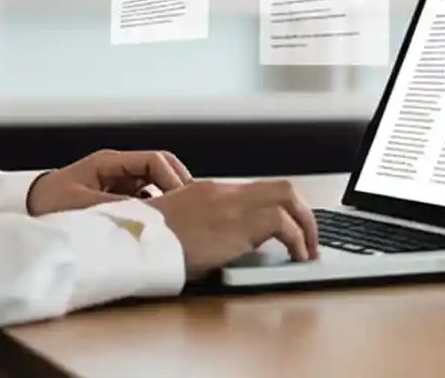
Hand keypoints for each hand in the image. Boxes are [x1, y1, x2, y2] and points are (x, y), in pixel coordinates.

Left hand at [26, 149, 193, 215]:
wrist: (24, 208)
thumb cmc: (47, 203)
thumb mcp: (82, 205)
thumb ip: (115, 208)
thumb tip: (147, 216)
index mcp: (110, 162)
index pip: (155, 160)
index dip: (172, 179)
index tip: (181, 201)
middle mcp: (118, 169)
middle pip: (162, 169)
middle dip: (178, 188)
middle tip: (190, 211)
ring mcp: (118, 183)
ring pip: (156, 185)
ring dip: (168, 201)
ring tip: (177, 222)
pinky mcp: (116, 198)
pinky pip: (145, 200)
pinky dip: (155, 211)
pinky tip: (158, 229)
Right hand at [147, 179, 319, 279]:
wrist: (135, 243)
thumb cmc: (148, 243)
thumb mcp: (177, 228)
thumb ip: (201, 226)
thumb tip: (221, 243)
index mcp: (209, 191)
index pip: (257, 191)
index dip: (281, 209)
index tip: (290, 231)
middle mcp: (224, 193)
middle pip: (281, 187)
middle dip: (303, 212)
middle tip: (309, 238)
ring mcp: (231, 206)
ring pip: (288, 197)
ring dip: (306, 225)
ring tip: (309, 251)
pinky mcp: (237, 225)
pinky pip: (283, 224)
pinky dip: (298, 240)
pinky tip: (298, 258)